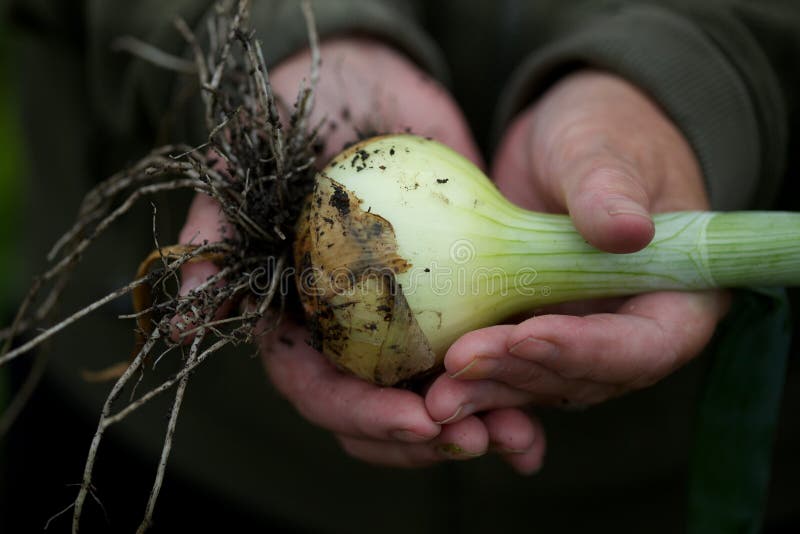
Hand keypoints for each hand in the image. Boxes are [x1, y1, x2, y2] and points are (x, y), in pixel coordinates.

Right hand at [178, 37, 542, 469]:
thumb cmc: (296, 115)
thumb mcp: (245, 166)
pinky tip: (546, 393)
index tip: (418, 421)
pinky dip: (514, 378)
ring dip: (479, 423)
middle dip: (429, 436)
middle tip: (485, 437)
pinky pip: (486, 348)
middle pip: (382, 410)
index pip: (320, 390)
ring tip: (522, 434)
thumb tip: (189, 309)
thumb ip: (215, 235)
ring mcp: (404, 318)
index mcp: (296, 319)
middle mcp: (348, 331)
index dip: (361, 416)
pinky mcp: (459, 296)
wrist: (367, 79)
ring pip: (436, 393)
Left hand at [425, 70, 729, 443]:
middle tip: (458, 369)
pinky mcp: (537, 329)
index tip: (525, 336)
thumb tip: (630, 232)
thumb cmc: (600, 132)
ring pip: (540, 382)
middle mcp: (632, 329)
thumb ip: (611, 187)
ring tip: (437, 395)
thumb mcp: (602, 148)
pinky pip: (508, 364)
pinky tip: (428, 383)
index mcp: (677, 295)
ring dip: (489, 389)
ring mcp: (582, 335)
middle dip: (520, 376)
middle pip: (585, 377)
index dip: (587, 350)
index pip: (644, 345)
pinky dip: (474, 376)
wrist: (564, 143)